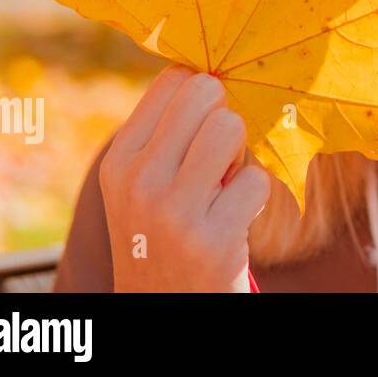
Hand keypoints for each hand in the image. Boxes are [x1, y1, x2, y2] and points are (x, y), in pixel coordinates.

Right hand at [100, 65, 269, 291]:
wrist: (164, 307)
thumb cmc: (165, 233)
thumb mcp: (143, 183)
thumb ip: (169, 131)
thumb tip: (214, 69)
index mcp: (120, 159)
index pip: (174, 79)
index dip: (204, 95)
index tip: (204, 125)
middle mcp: (138, 180)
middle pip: (206, 92)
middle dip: (224, 118)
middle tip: (217, 160)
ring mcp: (172, 211)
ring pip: (232, 127)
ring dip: (239, 158)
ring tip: (222, 190)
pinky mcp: (211, 239)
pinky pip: (257, 180)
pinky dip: (255, 199)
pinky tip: (233, 223)